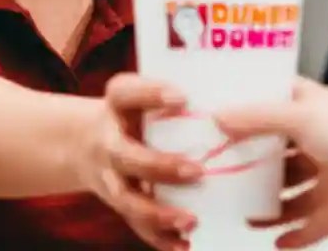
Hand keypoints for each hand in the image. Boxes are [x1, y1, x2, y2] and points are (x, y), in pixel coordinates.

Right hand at [75, 73, 204, 250]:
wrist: (86, 143)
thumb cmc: (136, 113)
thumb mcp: (144, 95)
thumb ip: (178, 98)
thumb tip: (241, 104)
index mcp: (117, 105)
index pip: (124, 93)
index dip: (150, 94)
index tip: (182, 97)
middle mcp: (108, 142)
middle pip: (125, 156)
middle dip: (158, 166)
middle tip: (196, 171)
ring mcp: (110, 177)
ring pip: (127, 199)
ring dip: (157, 213)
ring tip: (191, 220)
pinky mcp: (120, 204)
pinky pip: (136, 226)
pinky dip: (160, 239)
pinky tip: (185, 246)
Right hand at [215, 78, 327, 248]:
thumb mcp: (302, 114)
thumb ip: (258, 117)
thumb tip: (223, 117)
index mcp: (316, 111)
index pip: (277, 106)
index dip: (251, 111)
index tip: (222, 116)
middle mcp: (322, 144)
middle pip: (279, 154)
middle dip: (253, 163)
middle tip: (222, 165)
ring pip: (291, 194)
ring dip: (268, 203)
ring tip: (241, 206)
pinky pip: (310, 228)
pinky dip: (292, 236)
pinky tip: (275, 238)